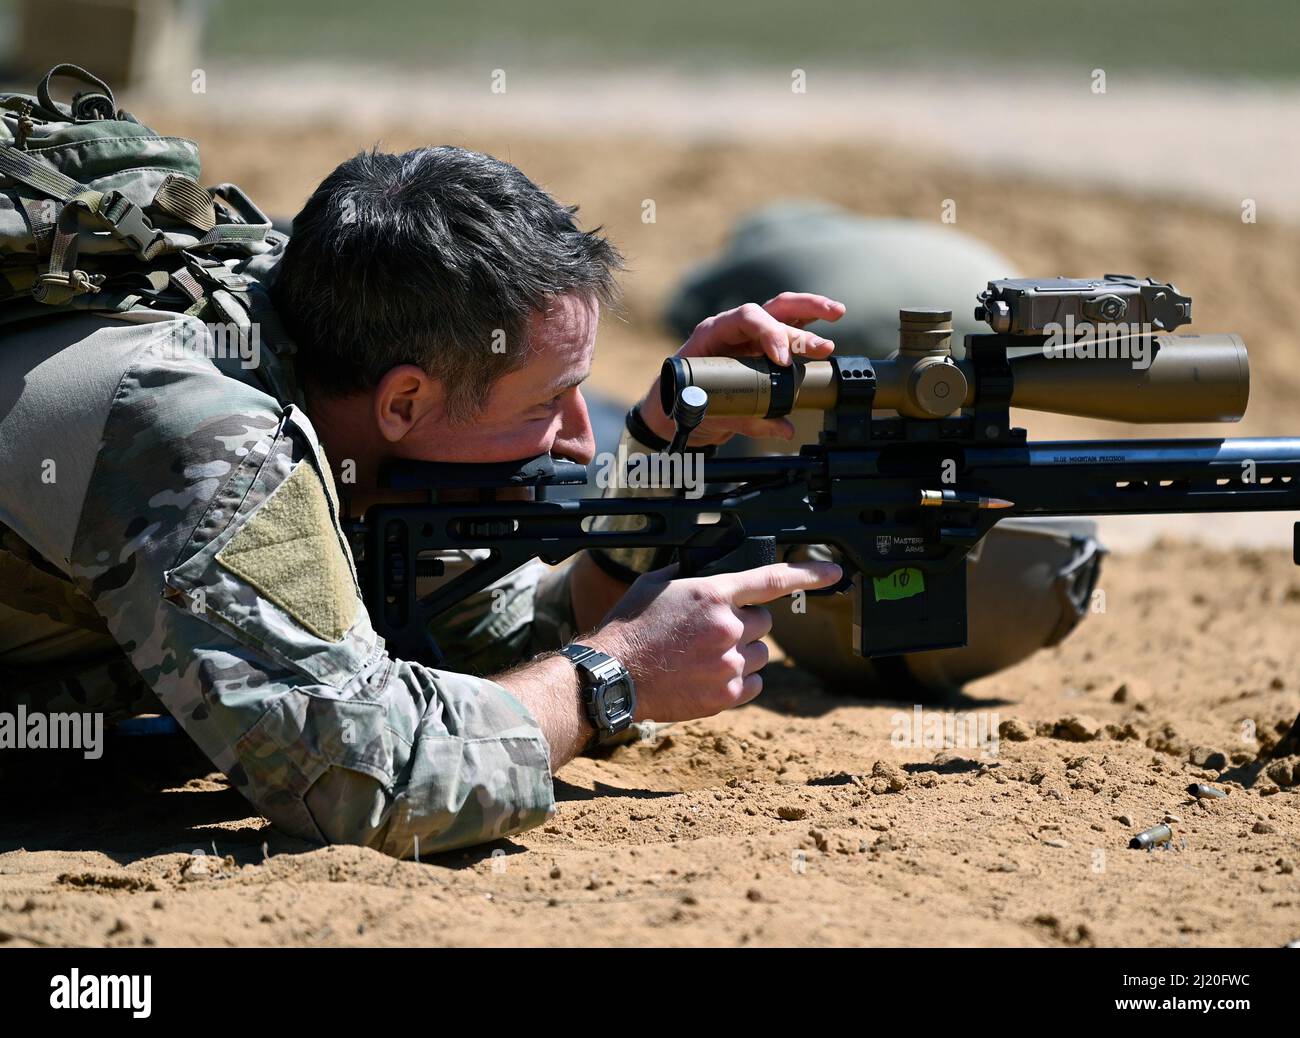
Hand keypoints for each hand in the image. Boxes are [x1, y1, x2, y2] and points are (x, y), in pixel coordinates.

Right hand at [586, 560, 841, 721]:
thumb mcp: (656, 585)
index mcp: (713, 594)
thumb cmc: (629, 626)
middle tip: (712, 630)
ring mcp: (728, 664)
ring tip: (704, 655)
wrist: (612, 675)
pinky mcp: (725, 695)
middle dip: (745, 623)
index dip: (810, 574)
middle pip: (765, 622)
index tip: (836, 574)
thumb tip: (712, 570)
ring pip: (761, 654)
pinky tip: (711, 675)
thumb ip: (692, 575)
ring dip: (742, 651)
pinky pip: (754, 683)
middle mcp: (727, 627)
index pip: (774, 579)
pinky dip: (741, 679)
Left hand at [636, 292, 845, 446]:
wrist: (674, 409)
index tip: (783, 361)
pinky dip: (808, 327)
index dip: (769, 334)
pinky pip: (787, 332)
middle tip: (825, 336)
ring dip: (812, 312)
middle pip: (771, 310)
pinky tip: (830, 321)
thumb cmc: (681, 402)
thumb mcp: (706, 411)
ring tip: (837, 312)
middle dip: (802, 316)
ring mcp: (749, 338)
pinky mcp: (761, 352)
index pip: (746, 318)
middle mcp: (734, 331)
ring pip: (783, 314)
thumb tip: (782, 428)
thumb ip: (742, 419)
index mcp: (713, 334)